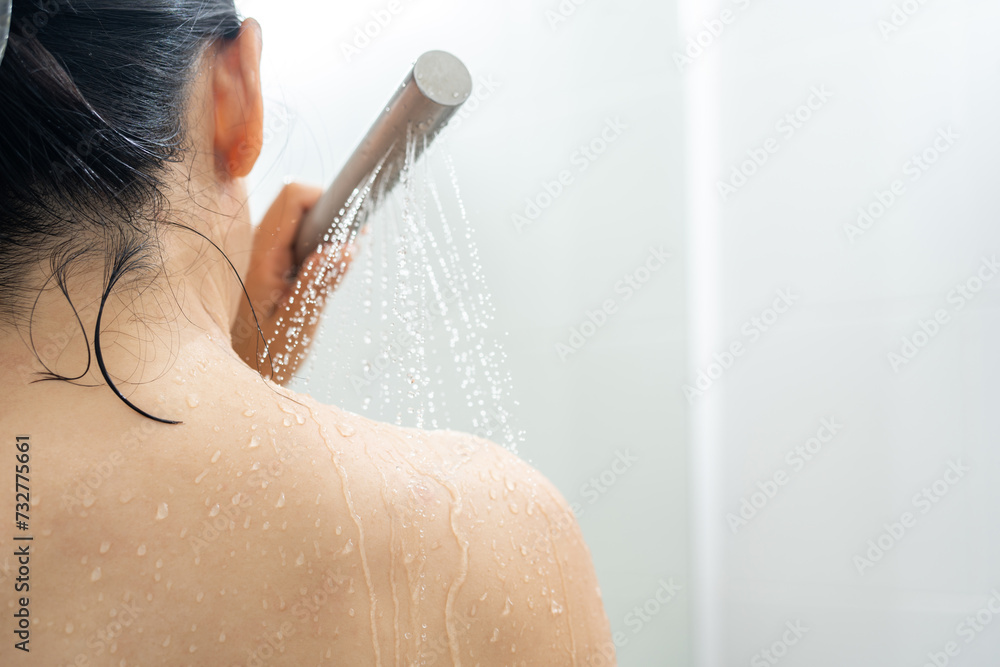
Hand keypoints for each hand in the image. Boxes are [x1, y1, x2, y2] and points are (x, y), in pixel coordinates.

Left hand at [231, 183, 353, 384]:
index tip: (350, 229)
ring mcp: (256, 256)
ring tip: (327, 275)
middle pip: (296, 203)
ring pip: (294, 222)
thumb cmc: (259, 361)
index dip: (327, 202)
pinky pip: (290, 243)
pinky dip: (310, 253)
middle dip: (327, 220)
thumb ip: (319, 284)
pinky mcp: (261, 268)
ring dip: (320, 238)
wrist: (225, 384)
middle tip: (342, 256)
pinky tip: (313, 284)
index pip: (294, 197)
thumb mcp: (298, 326)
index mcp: (262, 256)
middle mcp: (254, 248)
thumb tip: (345, 247)